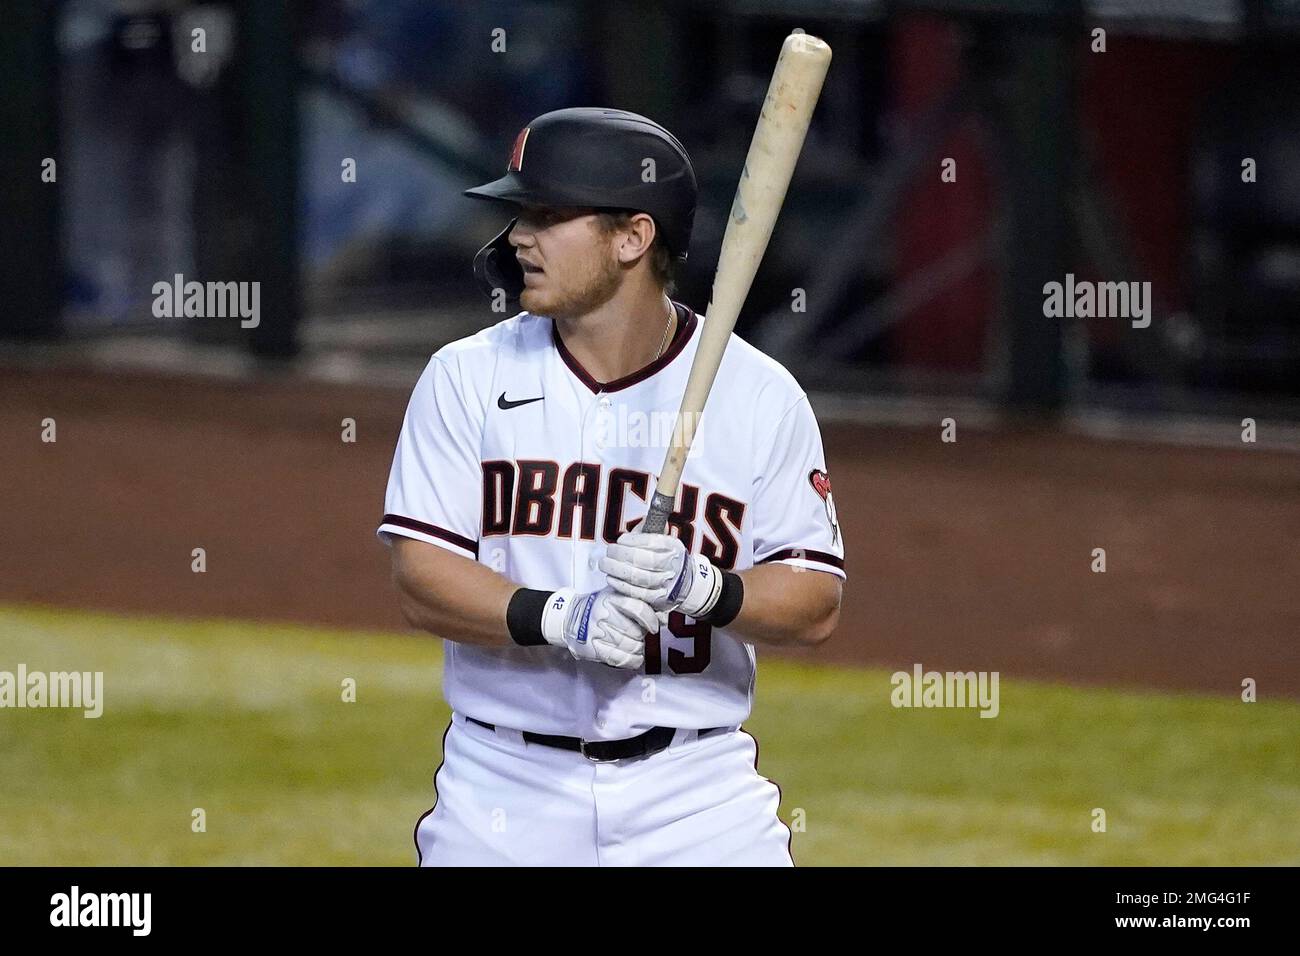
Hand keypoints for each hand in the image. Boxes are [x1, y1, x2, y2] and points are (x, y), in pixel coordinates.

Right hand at [541, 587, 656, 668]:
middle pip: (636, 631)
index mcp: (611, 598)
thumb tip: (664, 617)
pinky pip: (620, 659)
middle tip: (636, 634)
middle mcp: (603, 614)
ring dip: (637, 648)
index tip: (653, 627)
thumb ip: (638, 603)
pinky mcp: (593, 648)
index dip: (650, 620)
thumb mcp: (615, 596)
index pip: (637, 608)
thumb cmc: (598, 607)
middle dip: (640, 635)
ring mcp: (597, 632)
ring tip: (634, 645)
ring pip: (631, 646)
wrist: (569, 618)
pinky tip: (636, 658)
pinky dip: (633, 660)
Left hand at [599, 532, 721, 617]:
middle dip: (620, 554)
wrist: (686, 584)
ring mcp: (665, 584)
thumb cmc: (668, 558)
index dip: (632, 540)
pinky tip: (611, 578)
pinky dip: (620, 585)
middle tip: (609, 551)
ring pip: (638, 577)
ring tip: (605, 563)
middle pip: (643, 559)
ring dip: (616, 569)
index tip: (621, 539)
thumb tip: (642, 519)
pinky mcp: (657, 599)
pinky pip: (636, 593)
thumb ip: (650, 530)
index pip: (652, 541)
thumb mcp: (664, 541)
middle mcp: (672, 565)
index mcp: (673, 547)